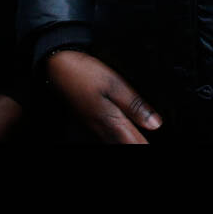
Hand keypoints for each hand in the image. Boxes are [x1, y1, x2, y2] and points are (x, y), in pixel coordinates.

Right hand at [46, 49, 161, 143]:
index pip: (135, 143)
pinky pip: (105, 138)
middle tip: (148, 140)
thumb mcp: (116, 85)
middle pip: (125, 145)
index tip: (153, 140)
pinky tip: (123, 132)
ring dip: (128, 141)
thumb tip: (155, 124)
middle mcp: (101, 129)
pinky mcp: (87, 123)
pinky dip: (117, 138)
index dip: (145, 144)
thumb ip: (135, 105)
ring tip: (140, 138)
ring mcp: (92, 128)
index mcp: (112, 121)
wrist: (57, 68)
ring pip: (114, 143)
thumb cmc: (85, 74)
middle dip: (138, 143)